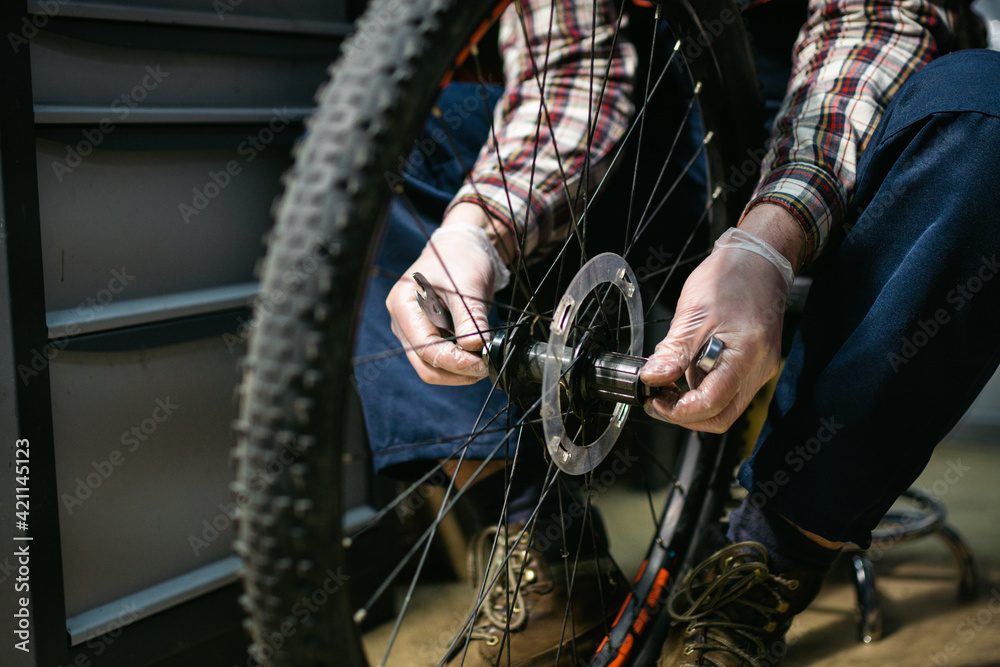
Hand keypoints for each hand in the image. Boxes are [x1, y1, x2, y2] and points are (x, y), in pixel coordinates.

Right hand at [386, 204, 510, 384]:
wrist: (462, 248)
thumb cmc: (461, 259)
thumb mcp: (468, 285)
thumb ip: (470, 319)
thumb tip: (476, 349)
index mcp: (403, 305)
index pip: (425, 348)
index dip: (454, 361)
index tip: (482, 363)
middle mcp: (402, 322)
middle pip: (424, 365)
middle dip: (456, 371)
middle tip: (485, 367)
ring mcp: (413, 331)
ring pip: (433, 367)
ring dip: (459, 371)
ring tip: (485, 361)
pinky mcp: (428, 335)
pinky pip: (441, 359)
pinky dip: (460, 363)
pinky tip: (478, 355)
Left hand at [639, 204, 803, 431]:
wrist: (760, 260)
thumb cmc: (731, 278)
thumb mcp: (693, 313)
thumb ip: (674, 351)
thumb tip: (651, 379)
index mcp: (746, 356)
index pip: (711, 404)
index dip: (678, 411)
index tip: (654, 400)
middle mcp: (759, 369)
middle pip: (721, 416)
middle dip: (686, 415)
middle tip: (659, 400)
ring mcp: (760, 369)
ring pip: (725, 405)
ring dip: (694, 401)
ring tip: (669, 381)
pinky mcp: (756, 364)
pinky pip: (729, 389)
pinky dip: (705, 387)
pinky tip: (688, 370)